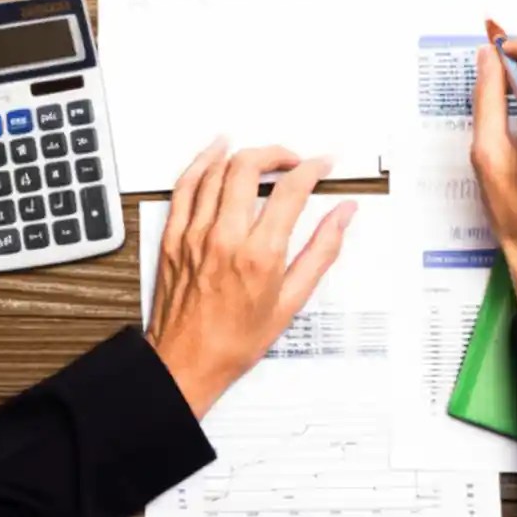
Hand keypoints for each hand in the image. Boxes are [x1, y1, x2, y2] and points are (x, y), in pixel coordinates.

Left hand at [145, 139, 357, 417]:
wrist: (186, 363)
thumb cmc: (235, 340)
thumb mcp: (291, 301)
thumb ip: (321, 251)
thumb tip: (342, 216)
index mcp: (259, 255)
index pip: (290, 191)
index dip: (311, 168)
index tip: (321, 165)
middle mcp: (224, 239)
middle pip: (248, 167)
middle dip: (276, 153)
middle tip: (291, 160)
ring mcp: (194, 235)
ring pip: (215, 170)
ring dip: (242, 154)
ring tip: (260, 154)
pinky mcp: (173, 237)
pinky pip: (185, 186)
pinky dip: (201, 163)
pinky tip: (213, 153)